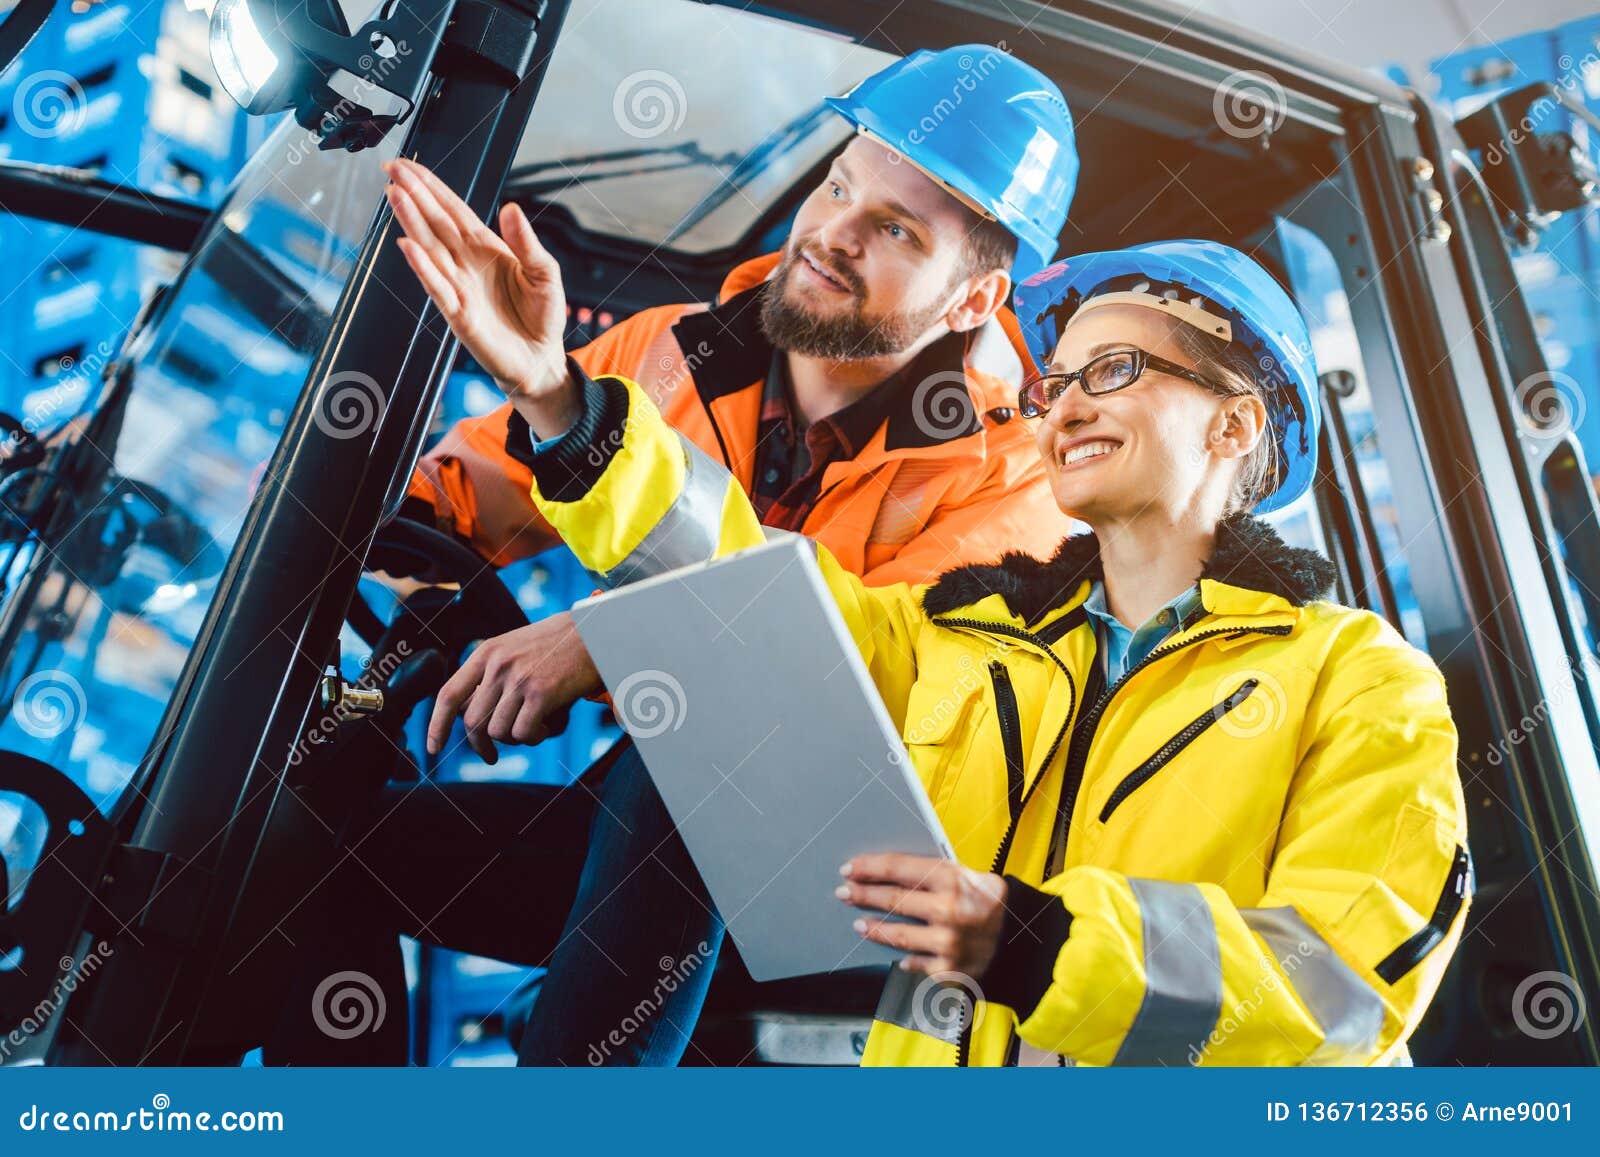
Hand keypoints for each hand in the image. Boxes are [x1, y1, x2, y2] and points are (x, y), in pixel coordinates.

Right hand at [383, 158, 579, 436]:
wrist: (540, 358)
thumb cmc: (541, 317)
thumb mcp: (544, 273)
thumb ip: (527, 242)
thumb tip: (511, 209)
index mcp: (486, 248)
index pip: (454, 210)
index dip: (432, 188)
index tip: (410, 167)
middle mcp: (466, 263)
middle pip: (436, 222)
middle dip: (414, 195)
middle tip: (392, 169)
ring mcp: (459, 286)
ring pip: (430, 248)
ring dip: (412, 221)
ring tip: (394, 195)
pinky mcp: (459, 313)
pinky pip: (437, 287)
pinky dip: (423, 268)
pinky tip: (408, 246)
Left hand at [426, 612, 601, 761]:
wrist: (595, 632)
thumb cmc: (557, 645)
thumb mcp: (515, 650)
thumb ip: (491, 676)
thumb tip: (467, 715)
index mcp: (487, 653)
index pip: (449, 695)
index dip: (436, 726)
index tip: (434, 747)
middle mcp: (498, 665)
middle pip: (473, 722)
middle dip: (481, 745)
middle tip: (492, 755)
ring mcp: (519, 679)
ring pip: (499, 732)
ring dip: (515, 738)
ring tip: (534, 725)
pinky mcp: (542, 693)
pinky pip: (524, 734)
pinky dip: (534, 737)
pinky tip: (547, 725)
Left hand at [837, 854, 1007, 976]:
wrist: (1021, 941)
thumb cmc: (989, 903)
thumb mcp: (969, 875)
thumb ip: (934, 873)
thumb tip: (887, 871)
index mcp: (953, 879)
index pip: (899, 869)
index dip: (869, 867)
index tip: (850, 868)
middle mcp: (949, 910)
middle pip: (894, 899)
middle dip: (863, 894)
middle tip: (844, 892)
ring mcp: (948, 942)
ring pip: (898, 935)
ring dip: (874, 928)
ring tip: (859, 923)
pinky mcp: (948, 969)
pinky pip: (915, 962)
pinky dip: (903, 956)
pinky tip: (894, 953)